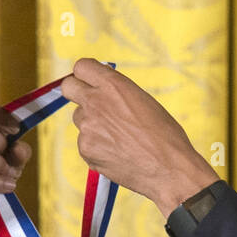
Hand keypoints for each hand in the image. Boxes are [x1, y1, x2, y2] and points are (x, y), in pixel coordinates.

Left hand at [60, 58, 217, 216]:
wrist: (168, 169)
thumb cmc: (164, 135)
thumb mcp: (143, 100)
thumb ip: (117, 93)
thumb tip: (102, 91)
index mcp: (113, 85)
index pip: (81, 67)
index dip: (85, 74)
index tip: (90, 81)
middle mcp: (95, 102)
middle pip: (68, 87)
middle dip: (76, 91)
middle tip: (90, 102)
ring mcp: (87, 127)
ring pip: (80, 119)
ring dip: (93, 124)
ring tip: (119, 138)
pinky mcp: (85, 149)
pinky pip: (85, 143)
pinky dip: (97, 147)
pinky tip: (118, 153)